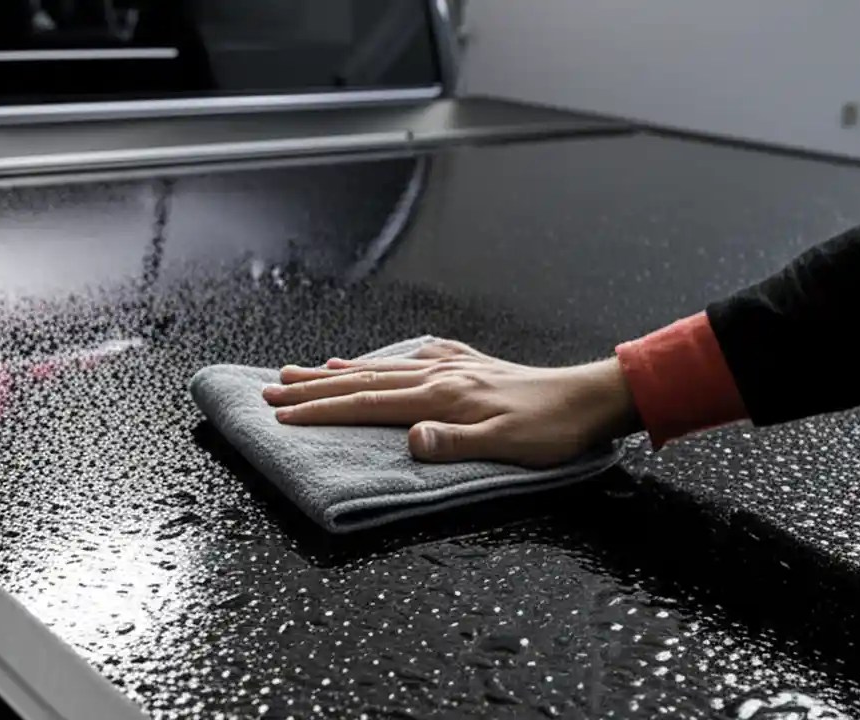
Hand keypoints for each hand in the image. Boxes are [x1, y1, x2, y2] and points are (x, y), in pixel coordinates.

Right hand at [262, 339, 640, 467]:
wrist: (590, 397)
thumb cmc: (551, 430)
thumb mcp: (509, 446)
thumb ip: (457, 443)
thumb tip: (411, 441)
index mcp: (442, 397)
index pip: (367, 404)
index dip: (321, 410)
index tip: (282, 414)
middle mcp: (439, 375)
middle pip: (362, 380)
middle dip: (312, 387)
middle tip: (269, 389)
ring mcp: (451, 366)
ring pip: (380, 367)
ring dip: (335, 372)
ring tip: (300, 371)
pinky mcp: (465, 364)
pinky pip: (410, 358)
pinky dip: (379, 361)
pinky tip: (366, 361)